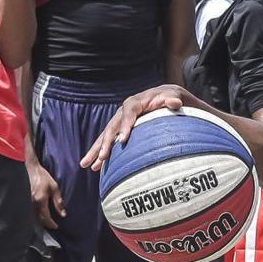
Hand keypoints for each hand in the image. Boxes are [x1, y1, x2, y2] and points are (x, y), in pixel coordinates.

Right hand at [26, 159, 64, 229]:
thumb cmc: (43, 177)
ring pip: (32, 216)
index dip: (51, 223)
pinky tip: (38, 216)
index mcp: (40, 199)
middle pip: (38, 219)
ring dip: (39, 221)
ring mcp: (26, 201)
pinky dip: (34, 216)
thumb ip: (58, 201)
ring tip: (46, 223)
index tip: (56, 227)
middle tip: (52, 226)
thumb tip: (63, 214)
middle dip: (45, 224)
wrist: (29, 169)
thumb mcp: (54, 187)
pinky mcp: (23, 199)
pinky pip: (28, 211)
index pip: (45, 216)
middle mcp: (31, 202)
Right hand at [80, 85, 196, 171]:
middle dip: (106, 143)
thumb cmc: (169, 97)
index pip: (128, 113)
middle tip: (102, 157)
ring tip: (86, 164)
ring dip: (95, 151)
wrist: (163, 95)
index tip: (123, 140)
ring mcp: (119, 121)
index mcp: (135, 103)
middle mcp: (123, 112)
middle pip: (112, 127)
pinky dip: (100, 153)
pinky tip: (94, 166)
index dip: (125, 126)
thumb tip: (175, 102)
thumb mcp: (173, 96)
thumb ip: (173, 100)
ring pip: (105, 136)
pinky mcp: (119, 129)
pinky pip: (108, 142)